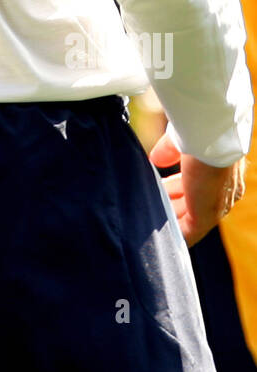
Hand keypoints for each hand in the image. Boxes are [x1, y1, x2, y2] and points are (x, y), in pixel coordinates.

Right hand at [149, 131, 245, 247]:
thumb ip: (169, 151)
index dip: (175, 188)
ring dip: (169, 219)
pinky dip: (175, 235)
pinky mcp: (206, 215)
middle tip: (148, 204)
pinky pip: (189, 232)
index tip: (157, 188)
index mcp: (222, 173)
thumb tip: (155, 160)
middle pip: (193, 205)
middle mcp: (224, 192)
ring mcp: (216, 205)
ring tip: (147, 218)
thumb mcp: (181, 141)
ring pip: (190, 219)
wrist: (211, 134)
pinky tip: (160, 240)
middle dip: (171, 205)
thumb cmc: (198, 131)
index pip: (197, 188)